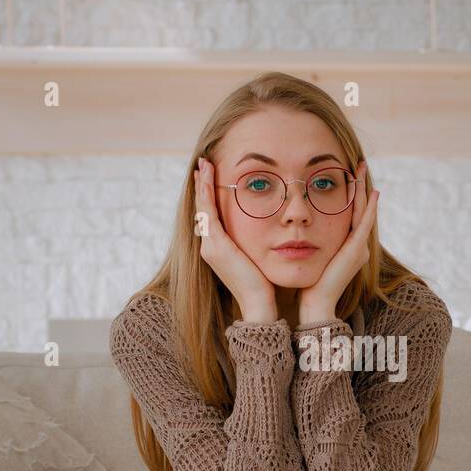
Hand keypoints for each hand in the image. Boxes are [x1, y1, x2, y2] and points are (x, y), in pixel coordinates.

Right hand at [194, 156, 276, 319]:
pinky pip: (208, 212)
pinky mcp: (216, 246)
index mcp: (218, 249)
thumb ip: (255, 244)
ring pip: (203, 207)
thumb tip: (268, 230)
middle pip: (203, 208)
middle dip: (202, 185)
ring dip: (202, 184)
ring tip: (204, 165)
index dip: (209, 195)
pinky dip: (207, 193)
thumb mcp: (258, 258)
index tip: (210, 175)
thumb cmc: (264, 285)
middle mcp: (209, 246)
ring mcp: (210, 246)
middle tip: (203, 164)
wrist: (260, 306)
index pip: (211, 216)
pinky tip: (208, 177)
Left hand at [297, 161, 378, 321]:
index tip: (345, 175)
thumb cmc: (306, 285)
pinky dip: (369, 208)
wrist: (315, 304)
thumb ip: (304, 242)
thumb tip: (291, 228)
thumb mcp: (306, 257)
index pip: (349, 214)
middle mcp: (356, 246)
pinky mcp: (357, 250)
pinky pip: (365, 224)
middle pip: (358, 209)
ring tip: (362, 169)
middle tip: (358, 164)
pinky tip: (372, 192)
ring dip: (363, 190)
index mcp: (345, 247)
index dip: (349, 195)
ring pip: (363, 211)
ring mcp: (359, 248)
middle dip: (358, 186)